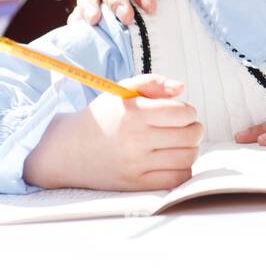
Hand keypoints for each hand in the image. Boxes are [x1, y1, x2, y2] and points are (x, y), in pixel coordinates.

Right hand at [22, 74, 203, 191]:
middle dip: (194, 129)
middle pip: (190, 136)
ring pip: (187, 158)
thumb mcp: (123, 90)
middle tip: (185, 128)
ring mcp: (136, 165)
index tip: (181, 113)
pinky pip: (175, 180)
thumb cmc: (103, 116)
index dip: (189, 111)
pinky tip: (173, 161)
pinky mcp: (135, 185)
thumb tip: (182, 88)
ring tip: (179, 145)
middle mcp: (136, 140)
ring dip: (191, 149)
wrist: (68, 150)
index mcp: (135, 113)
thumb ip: (154, 82)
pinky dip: (182, 170)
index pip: (184, 113)